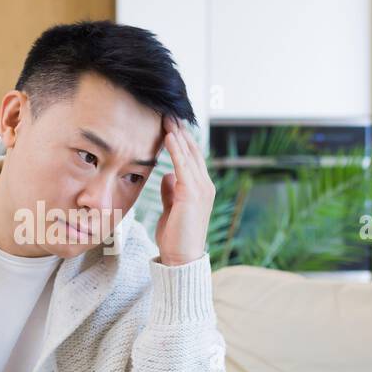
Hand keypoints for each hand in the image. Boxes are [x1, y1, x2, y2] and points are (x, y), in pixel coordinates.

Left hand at [155, 113, 215, 266]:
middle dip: (180, 131)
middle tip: (169, 113)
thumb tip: (166, 176)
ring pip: (188, 155)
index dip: (181, 140)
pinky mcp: (192, 194)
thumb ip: (171, 191)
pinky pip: (183, 166)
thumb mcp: (171, 209)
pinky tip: (168, 136)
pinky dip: (176, 150)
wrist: (181, 258)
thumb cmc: (175, 237)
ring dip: (177, 135)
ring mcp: (201, 189)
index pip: (191, 158)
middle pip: (192, 151)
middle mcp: (205, 186)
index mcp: (200, 189)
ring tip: (167, 117)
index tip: (170, 125)